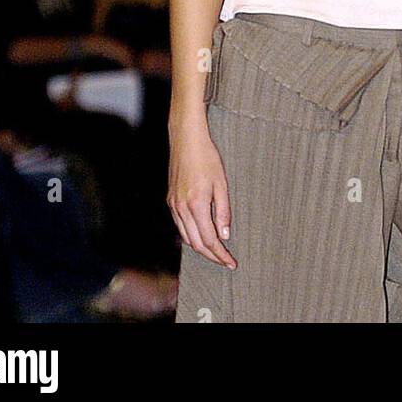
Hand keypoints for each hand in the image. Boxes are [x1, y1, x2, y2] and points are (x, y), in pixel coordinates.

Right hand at [168, 127, 236, 269]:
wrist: (186, 139)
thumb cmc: (206, 157)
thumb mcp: (221, 183)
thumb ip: (223, 212)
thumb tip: (225, 235)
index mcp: (196, 205)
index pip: (209, 240)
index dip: (221, 254)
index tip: (231, 262)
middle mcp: (181, 208)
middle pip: (196, 244)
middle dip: (212, 256)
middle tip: (226, 260)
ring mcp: (173, 205)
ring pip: (186, 237)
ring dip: (201, 248)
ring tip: (215, 252)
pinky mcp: (170, 200)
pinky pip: (180, 226)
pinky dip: (191, 236)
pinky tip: (201, 235)